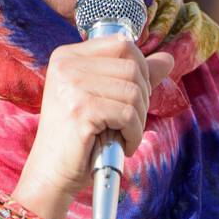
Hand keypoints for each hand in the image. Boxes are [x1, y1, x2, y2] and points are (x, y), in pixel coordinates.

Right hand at [21, 34, 174, 202]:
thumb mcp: (104, 100)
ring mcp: (72, 86)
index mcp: (68, 56)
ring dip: (139, 120)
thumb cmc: (77, 139)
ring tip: (124, 135)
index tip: (133, 99)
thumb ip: (133, 77)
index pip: (122, 44)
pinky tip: (123, 145)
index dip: (141, 71)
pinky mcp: (81, 110)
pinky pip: (128, 115)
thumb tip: (168, 59)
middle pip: (133, 67)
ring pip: (134, 92)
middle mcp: (67, 65)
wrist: (50, 174)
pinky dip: (133, 134)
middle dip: (143, 99)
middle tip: (130, 122)